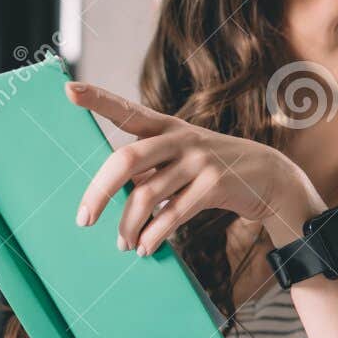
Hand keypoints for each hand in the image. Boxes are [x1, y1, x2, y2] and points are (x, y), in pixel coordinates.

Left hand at [68, 82, 322, 254]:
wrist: (270, 177)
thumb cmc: (215, 169)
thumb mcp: (182, 158)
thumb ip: (151, 169)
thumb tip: (114, 200)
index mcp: (167, 126)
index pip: (127, 110)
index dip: (98, 99)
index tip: (67, 90)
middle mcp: (181, 138)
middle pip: (126, 160)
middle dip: (99, 192)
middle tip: (83, 220)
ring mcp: (199, 160)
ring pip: (147, 195)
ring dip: (129, 225)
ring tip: (123, 244)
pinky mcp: (215, 184)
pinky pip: (173, 214)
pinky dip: (154, 235)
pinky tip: (146, 247)